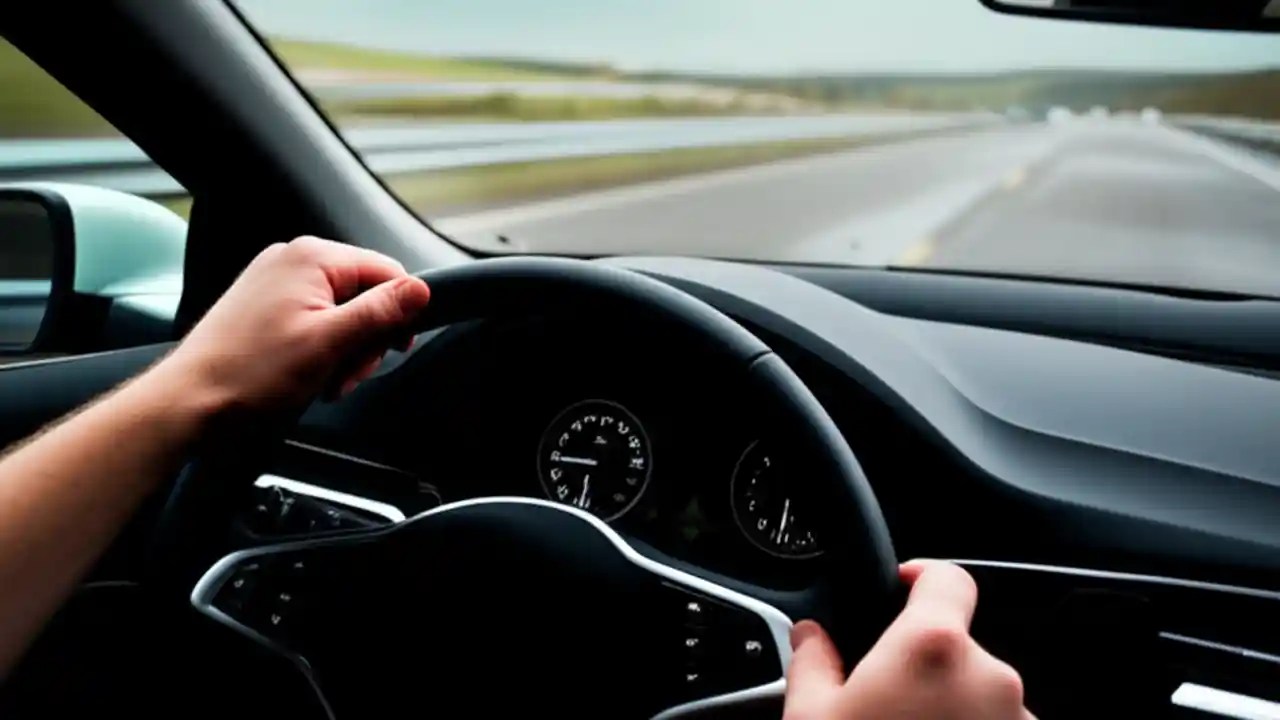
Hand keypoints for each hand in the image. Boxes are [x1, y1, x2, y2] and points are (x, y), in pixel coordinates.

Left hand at [162, 236, 431, 414]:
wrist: (191, 401)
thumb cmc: (251, 373)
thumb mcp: (330, 342)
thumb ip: (380, 311)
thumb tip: (421, 288)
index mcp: (312, 257)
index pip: (386, 272)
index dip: (398, 313)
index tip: (394, 348)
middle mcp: (292, 259)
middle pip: (364, 293)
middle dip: (365, 338)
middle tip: (348, 372)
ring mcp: (276, 281)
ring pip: (341, 311)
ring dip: (344, 349)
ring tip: (324, 378)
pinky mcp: (265, 304)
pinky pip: (314, 320)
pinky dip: (321, 349)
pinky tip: (309, 374)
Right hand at [784, 560, 1033, 719]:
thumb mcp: (811, 717)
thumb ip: (813, 664)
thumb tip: (810, 641)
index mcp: (933, 648)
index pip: (949, 577)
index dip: (922, 575)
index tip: (904, 585)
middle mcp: (992, 679)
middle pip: (958, 644)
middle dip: (924, 664)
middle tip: (885, 700)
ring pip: (980, 693)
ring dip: (951, 705)